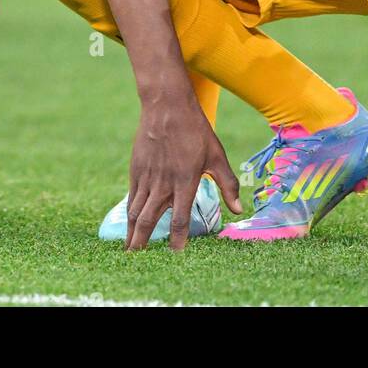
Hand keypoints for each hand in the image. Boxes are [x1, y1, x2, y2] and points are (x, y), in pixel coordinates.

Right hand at [126, 101, 241, 250]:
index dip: (177, 240)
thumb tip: (238, 209)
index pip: (179, 218)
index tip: (176, 255)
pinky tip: (130, 223)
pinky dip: (129, 213)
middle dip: (144, 243)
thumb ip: (227, 184)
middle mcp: (163, 183)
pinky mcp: (137, 169)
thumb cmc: (196, 129)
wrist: (166, 105)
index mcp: (185, 181)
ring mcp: (147, 176)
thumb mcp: (217, 155)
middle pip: (149, 220)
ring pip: (136, 211)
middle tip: (139, 262)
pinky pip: (131, 197)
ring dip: (133, 233)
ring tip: (130, 251)